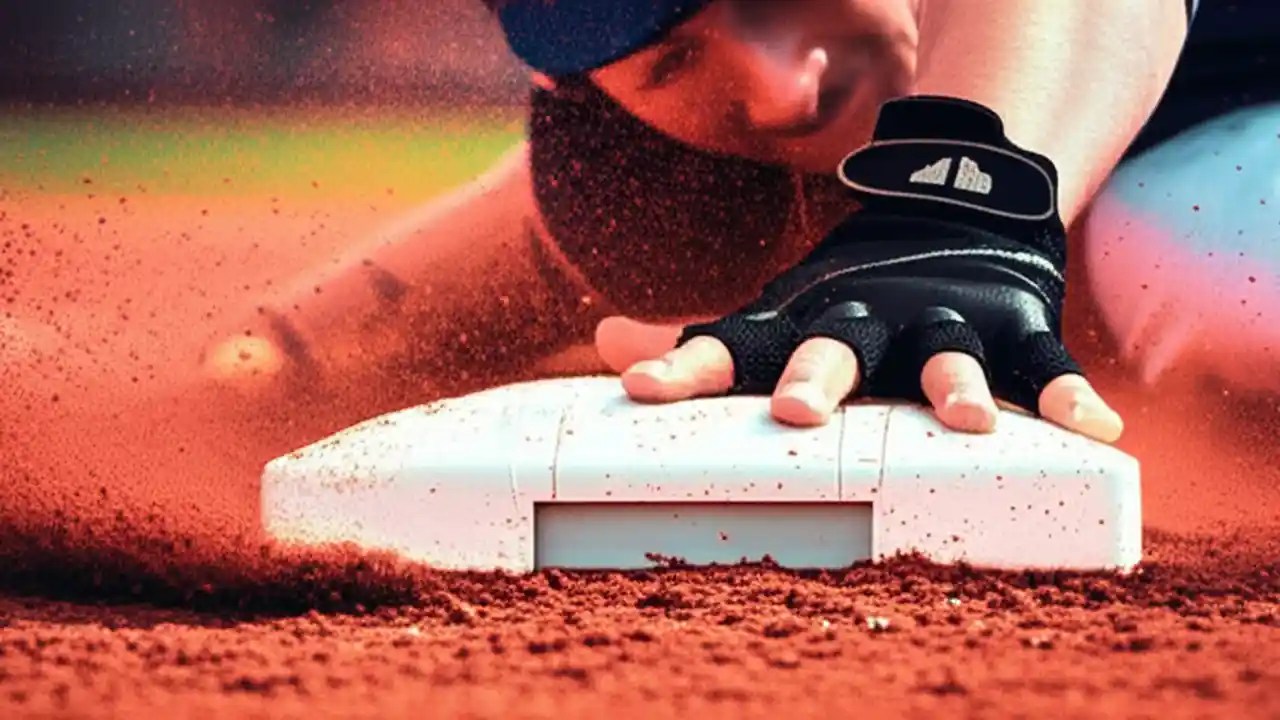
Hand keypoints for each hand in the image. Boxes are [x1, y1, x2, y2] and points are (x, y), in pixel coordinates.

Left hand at [609, 96, 1122, 442]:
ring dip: (955, 385)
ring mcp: (944, 319)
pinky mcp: (1013, 325)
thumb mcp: (777, 313)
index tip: (639, 391)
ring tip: (969, 422)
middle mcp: (868, 319)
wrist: (951, 205)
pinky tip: (1098, 429)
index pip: (736, 345)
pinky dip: (1070, 394)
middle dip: (818, 379)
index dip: (687, 368)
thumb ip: (702, 342)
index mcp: (805, 321)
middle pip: (838, 348)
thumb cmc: (846, 291)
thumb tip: (607, 346)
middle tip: (794, 412)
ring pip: (949, 353)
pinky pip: (1045, 363)